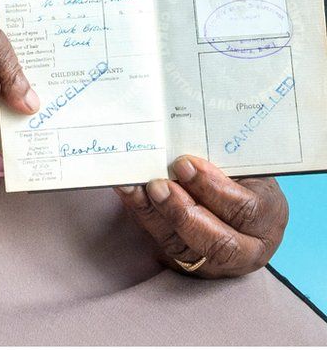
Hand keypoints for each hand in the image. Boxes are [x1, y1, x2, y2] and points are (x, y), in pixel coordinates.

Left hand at [113, 155, 288, 277]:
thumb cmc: (241, 173)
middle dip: (184, 213)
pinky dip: (143, 216)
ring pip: (186, 248)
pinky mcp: (189, 264)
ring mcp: (218, 263)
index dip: (213, 189)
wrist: (232, 197)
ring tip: (137, 187)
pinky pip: (163, 244)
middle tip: (158, 184)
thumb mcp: (242, 162)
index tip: (184, 163)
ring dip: (156, 215)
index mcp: (268, 216)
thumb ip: (222, 156)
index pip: (246, 209)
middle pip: (219, 243)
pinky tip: (128, 192)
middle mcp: (248, 248)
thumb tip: (184, 134)